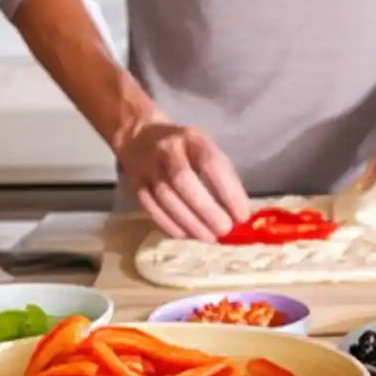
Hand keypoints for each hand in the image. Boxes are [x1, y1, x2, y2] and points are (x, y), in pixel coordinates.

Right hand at [115, 122, 250, 240]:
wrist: (140, 138)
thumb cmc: (185, 148)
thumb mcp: (207, 149)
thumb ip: (222, 175)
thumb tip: (237, 211)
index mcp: (193, 139)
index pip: (211, 164)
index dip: (227, 191)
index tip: (241, 215)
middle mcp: (168, 150)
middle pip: (183, 181)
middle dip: (206, 209)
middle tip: (223, 230)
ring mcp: (148, 166)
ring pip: (165, 197)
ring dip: (189, 222)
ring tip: (208, 238)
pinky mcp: (135, 183)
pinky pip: (151, 207)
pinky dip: (169, 225)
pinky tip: (186, 236)